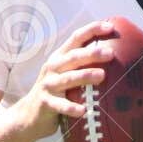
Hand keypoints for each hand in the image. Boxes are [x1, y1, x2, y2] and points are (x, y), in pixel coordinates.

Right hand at [14, 21, 117, 140]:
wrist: (29, 114)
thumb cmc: (55, 93)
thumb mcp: (66, 75)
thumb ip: (82, 67)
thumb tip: (113, 60)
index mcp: (60, 58)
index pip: (76, 38)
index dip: (92, 30)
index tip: (110, 27)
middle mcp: (53, 67)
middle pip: (73, 56)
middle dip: (92, 53)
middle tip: (110, 53)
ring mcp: (48, 84)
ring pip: (68, 78)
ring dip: (85, 76)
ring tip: (101, 75)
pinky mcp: (46, 102)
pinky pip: (60, 105)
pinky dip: (71, 108)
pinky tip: (83, 110)